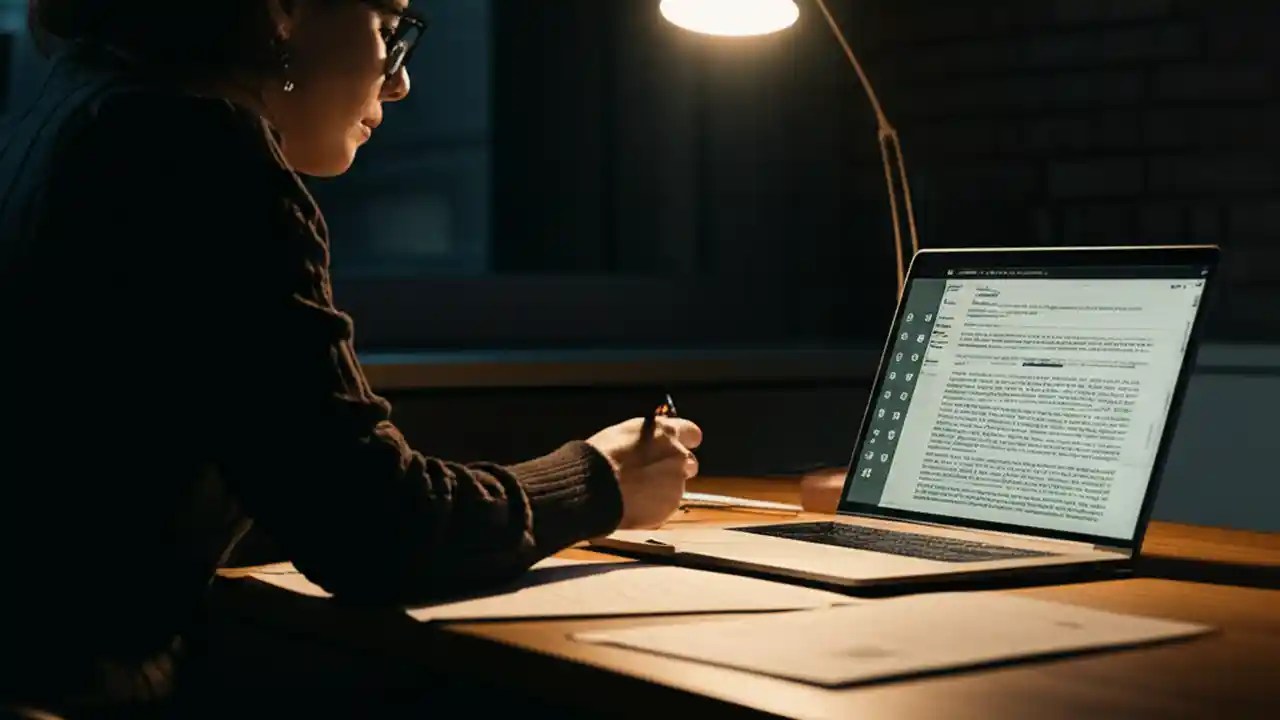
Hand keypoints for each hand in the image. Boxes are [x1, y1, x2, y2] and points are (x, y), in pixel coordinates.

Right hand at [586, 416, 702, 528]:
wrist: (594, 487)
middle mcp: (678, 456)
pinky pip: (665, 506)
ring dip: (662, 489)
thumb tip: (650, 443)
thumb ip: (648, 438)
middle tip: (653, 474)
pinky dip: (654, 507)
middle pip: (689, 462)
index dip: (686, 441)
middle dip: (676, 469)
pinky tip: (634, 504)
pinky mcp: (670, 506)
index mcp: (666, 432)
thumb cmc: (601, 456)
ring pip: (676, 486)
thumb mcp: (625, 433)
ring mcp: (676, 483)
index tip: (682, 445)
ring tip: (635, 492)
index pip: (692, 433)